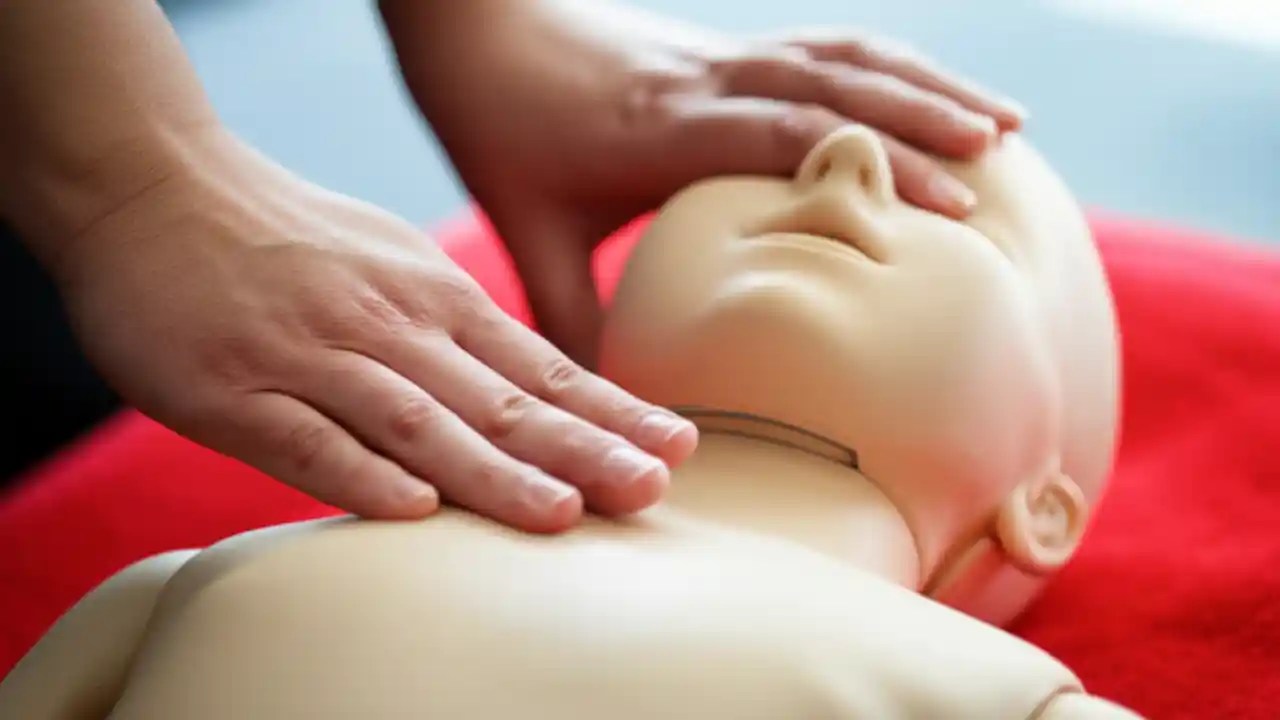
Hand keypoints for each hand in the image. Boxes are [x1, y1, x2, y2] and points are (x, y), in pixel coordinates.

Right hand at [52, 129, 696, 531]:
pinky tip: (411, 510)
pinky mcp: (230, 390)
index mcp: (431, 297)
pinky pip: (304, 437)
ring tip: (559, 511)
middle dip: (580, 448)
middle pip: (495, 399)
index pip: (538, 365)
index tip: (673, 445)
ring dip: (490, 471)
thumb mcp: (394, 265)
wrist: (153, 187)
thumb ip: (456, 330)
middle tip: (647, 488)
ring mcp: (308, 356)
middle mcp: (385, 325)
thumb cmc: (288, 238)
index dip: (608, 410)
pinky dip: (359, 473)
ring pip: (415, 420)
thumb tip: (531, 389)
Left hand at [383, 0, 1025, 365]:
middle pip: (833, 85)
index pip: (788, 134)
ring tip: (1003, 123)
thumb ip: (566, 316)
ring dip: (924, 83)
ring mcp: (718, 57)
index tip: (952, 208)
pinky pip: (819, 48)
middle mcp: (704, 81)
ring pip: (839, 56)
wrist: (474, 21)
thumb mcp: (525, 229)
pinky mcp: (721, 52)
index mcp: (662, 126)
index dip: (875, 163)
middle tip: (1001, 165)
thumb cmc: (496, 126)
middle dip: (923, 121)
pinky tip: (929, 93)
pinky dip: (887, 67)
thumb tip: (605, 403)